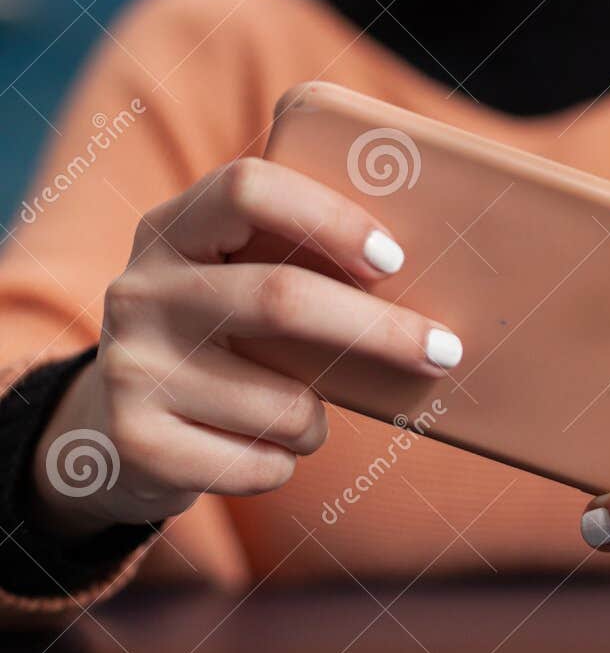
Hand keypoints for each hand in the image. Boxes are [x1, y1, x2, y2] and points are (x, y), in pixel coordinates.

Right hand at [32, 158, 461, 539]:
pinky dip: (285, 464)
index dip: (330, 217)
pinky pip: (259, 464)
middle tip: (445, 350)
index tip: (394, 259)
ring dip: (319, 419)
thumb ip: (296, 260)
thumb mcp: (234, 281)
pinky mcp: (137, 442)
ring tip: (301, 414)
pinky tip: (259, 450)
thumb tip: (433, 276)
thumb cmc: (221, 341)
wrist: (120, 429)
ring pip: (283, 402)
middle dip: (380, 330)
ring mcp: (131, 367)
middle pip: (281, 298)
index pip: (248, 188)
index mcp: (171, 228)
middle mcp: (140, 290)